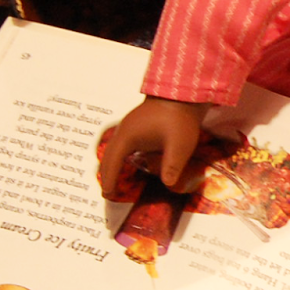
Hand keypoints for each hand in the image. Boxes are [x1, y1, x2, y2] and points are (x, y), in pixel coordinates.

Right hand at [97, 97, 212, 194]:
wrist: (183, 94)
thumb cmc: (180, 118)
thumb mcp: (179, 145)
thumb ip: (172, 166)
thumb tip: (168, 184)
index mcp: (128, 137)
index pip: (112, 163)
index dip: (109, 180)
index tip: (108, 195)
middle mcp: (124, 131)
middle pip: (108, 156)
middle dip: (107, 175)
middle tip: (107, 194)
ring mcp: (129, 126)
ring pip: (115, 149)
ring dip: (112, 165)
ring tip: (113, 180)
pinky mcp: (137, 124)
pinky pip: (123, 144)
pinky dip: (121, 156)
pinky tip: (129, 161)